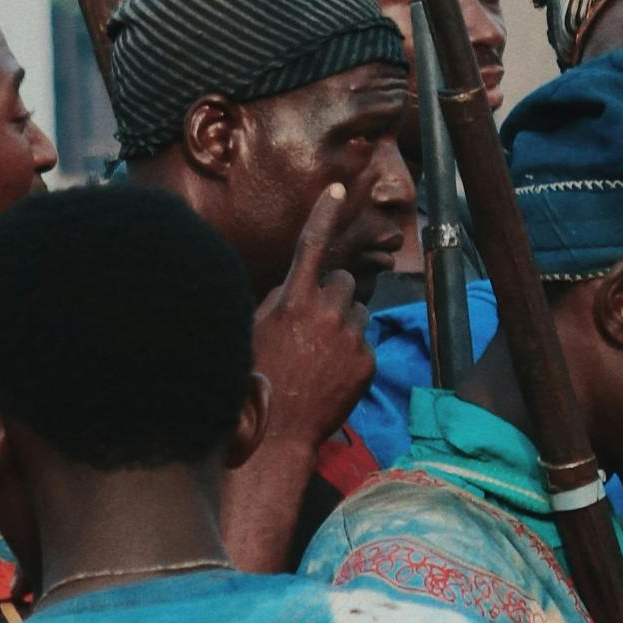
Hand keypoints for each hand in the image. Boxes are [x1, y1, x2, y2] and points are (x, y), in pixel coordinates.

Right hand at [247, 185, 375, 448]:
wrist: (277, 433)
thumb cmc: (256, 381)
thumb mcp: (254, 331)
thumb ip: (279, 302)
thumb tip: (296, 288)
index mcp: (293, 298)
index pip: (313, 242)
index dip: (326, 212)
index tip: (339, 189)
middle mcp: (327, 311)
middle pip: (346, 281)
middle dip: (335, 294)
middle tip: (315, 323)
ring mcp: (351, 336)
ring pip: (359, 312)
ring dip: (345, 323)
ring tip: (319, 354)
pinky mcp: (368, 361)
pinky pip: (365, 344)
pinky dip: (352, 354)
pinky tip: (329, 375)